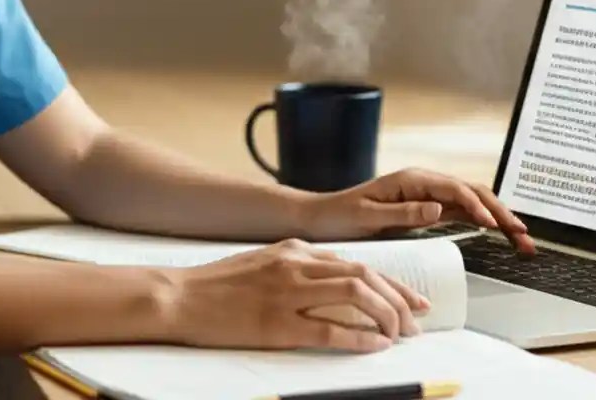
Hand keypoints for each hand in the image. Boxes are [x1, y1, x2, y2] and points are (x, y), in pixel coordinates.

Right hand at [163, 238, 429, 352]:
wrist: (179, 297)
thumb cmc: (218, 285)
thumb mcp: (263, 262)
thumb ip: (298, 267)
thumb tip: (335, 281)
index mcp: (294, 249)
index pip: (357, 262)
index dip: (392, 283)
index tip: (412, 300)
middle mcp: (296, 265)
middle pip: (365, 275)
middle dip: (398, 300)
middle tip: (416, 322)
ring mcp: (287, 293)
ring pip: (356, 295)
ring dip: (386, 316)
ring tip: (399, 335)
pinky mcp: (277, 324)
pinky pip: (330, 329)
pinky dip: (359, 338)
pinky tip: (375, 347)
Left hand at [298, 168, 534, 252]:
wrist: (322, 218)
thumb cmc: (340, 216)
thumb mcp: (368, 217)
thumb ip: (403, 213)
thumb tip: (437, 209)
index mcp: (412, 180)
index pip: (454, 189)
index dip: (476, 206)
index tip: (493, 225)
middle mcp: (424, 184)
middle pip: (472, 192)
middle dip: (500, 211)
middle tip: (523, 235)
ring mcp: (428, 196)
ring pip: (473, 202)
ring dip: (499, 218)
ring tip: (522, 238)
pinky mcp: (427, 210)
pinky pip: (463, 213)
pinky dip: (484, 222)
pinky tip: (501, 233)